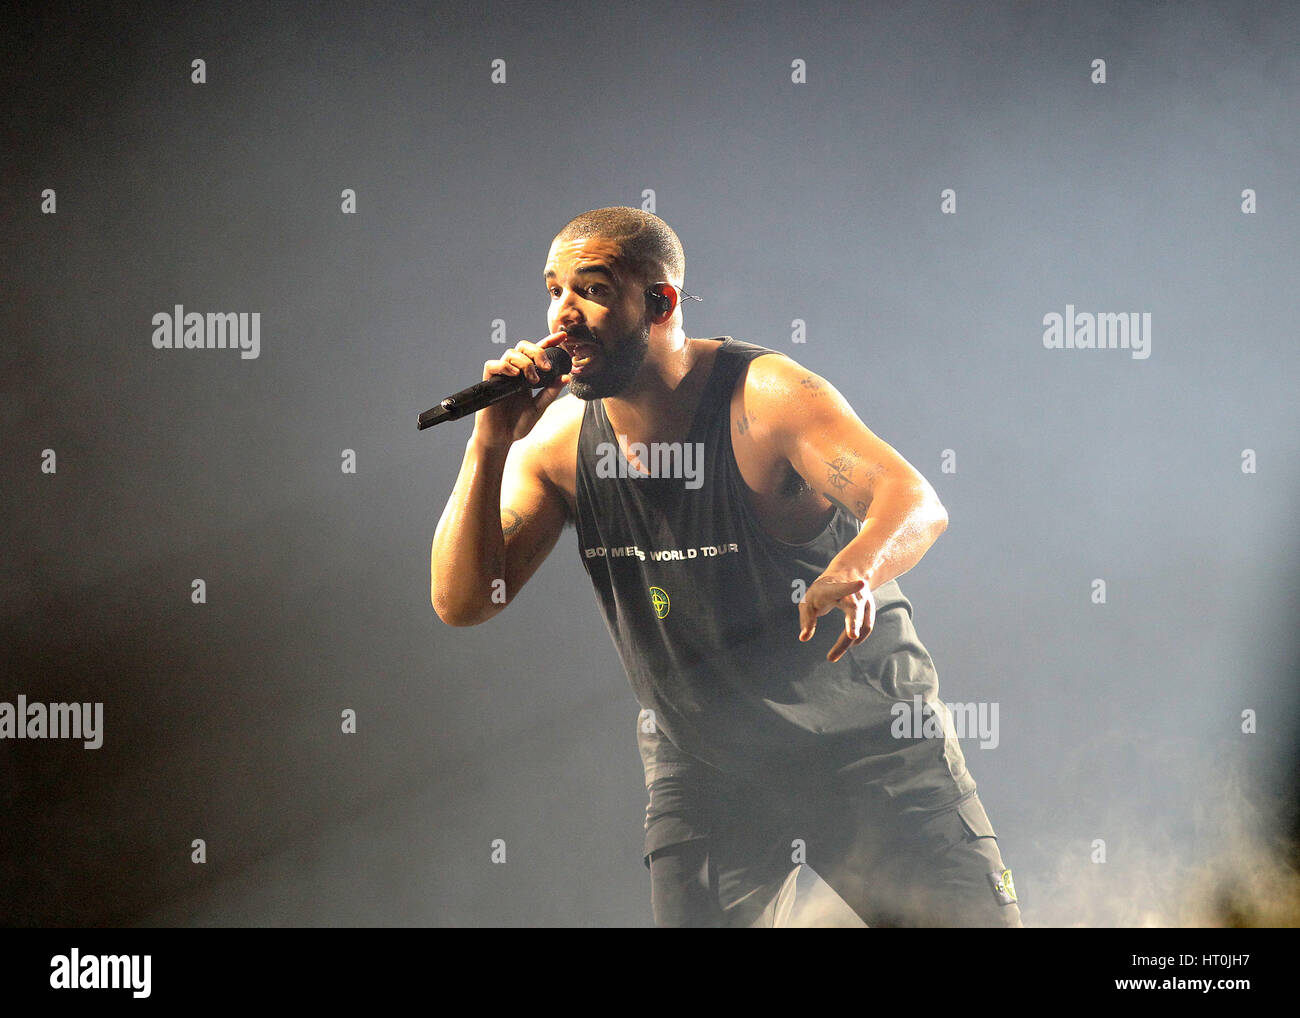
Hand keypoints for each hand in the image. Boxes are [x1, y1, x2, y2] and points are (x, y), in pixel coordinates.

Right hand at [472, 331, 570, 447]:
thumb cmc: (518, 424)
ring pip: (511, 353)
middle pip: (524, 347)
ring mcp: (502, 375)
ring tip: (532, 380)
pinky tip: (515, 375)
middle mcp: (515, 372)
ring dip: (525, 363)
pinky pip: (494, 365)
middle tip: (546, 367)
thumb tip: (566, 377)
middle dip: (538, 352)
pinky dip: (505, 366)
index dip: (549, 341)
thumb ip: (550, 393)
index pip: (539, 353)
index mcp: (528, 375)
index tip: (563, 336)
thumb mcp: (539, 408)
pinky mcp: (489, 382)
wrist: (501, 438)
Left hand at [797, 574, 875, 662]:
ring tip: (832, 657)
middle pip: (854, 608)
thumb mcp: (809, 601)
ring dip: (850, 639)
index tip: (861, 583)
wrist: (847, 574)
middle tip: (851, 636)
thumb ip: (807, 619)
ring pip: (862, 621)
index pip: (841, 587)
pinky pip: (867, 626)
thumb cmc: (822, 591)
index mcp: (834, 587)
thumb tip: (803, 638)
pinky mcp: (869, 608)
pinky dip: (859, 637)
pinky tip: (848, 646)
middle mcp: (852, 592)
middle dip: (853, 622)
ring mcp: (864, 600)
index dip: (850, 587)